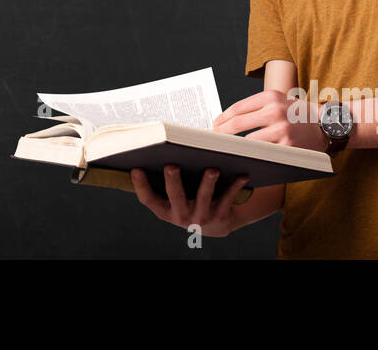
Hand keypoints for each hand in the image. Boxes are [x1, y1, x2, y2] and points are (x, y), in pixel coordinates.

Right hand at [130, 165, 250, 236]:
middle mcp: (181, 216)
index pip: (148, 199)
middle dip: (173, 181)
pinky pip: (227, 199)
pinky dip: (235, 186)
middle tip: (171, 165)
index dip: (140, 186)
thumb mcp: (173, 199)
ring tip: (212, 169)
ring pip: (203, 198)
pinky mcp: (220, 216)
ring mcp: (201, 217)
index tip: (136, 169)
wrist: (216, 224)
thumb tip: (156, 152)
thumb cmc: (190, 202)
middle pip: (175, 197)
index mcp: (165, 210)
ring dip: (207, 183)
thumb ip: (163, 181)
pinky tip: (241, 175)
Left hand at [211, 89, 328, 151]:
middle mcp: (275, 110)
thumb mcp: (279, 101)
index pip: (238, 108)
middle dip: (221, 133)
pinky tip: (244, 158)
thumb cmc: (298, 114)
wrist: (326, 124)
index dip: (222, 118)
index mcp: (270, 96)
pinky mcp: (287, 146)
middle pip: (238, 123)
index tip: (214, 125)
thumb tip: (229, 120)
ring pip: (248, 140)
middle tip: (213, 140)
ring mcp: (281, 129)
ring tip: (225, 150)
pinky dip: (251, 156)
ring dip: (234, 147)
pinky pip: (263, 153)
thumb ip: (257, 107)